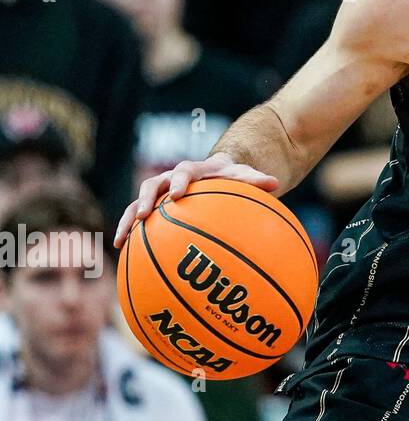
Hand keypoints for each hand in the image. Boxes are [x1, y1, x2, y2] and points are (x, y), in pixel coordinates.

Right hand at [112, 152, 278, 247]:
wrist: (215, 173)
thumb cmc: (231, 177)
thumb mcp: (243, 176)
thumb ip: (256, 180)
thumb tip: (276, 183)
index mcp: (191, 169)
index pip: (182, 172)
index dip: (178, 182)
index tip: (176, 195)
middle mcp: (169, 178)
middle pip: (151, 185)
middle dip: (145, 200)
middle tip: (142, 216)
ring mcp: (158, 193)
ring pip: (136, 203)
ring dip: (127, 219)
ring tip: (121, 240)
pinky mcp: (152, 206)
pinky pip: (135, 218)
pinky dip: (128, 231)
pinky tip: (120, 251)